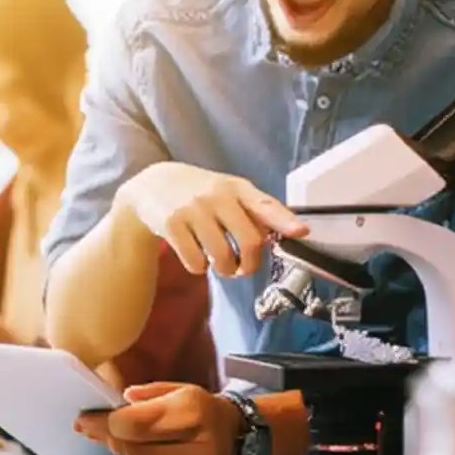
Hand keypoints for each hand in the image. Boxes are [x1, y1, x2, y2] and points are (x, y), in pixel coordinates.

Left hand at [74, 382, 241, 454]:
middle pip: (137, 452)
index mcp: (193, 409)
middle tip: (100, 432)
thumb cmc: (200, 409)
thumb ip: (146, 395)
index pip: (135, 423)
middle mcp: (201, 443)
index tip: (86, 420)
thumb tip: (117, 401)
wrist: (235, 433)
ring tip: (122, 444)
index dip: (105, 423)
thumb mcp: (178, 389)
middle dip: (114, 440)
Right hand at [120, 162, 307, 276]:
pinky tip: (196, 255)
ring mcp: (193, 210)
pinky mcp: (172, 225)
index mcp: (236, 187)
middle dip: (250, 264)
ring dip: (225, 269)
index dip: (284, 220)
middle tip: (244, 268)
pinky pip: (196, 262)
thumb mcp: (229, 191)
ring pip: (222, 257)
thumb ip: (255, 210)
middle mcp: (217, 196)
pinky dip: (200, 267)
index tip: (301, 231)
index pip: (265, 204)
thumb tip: (285, 232)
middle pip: (249, 241)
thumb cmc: (202, 192)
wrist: (153, 184)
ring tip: (220, 263)